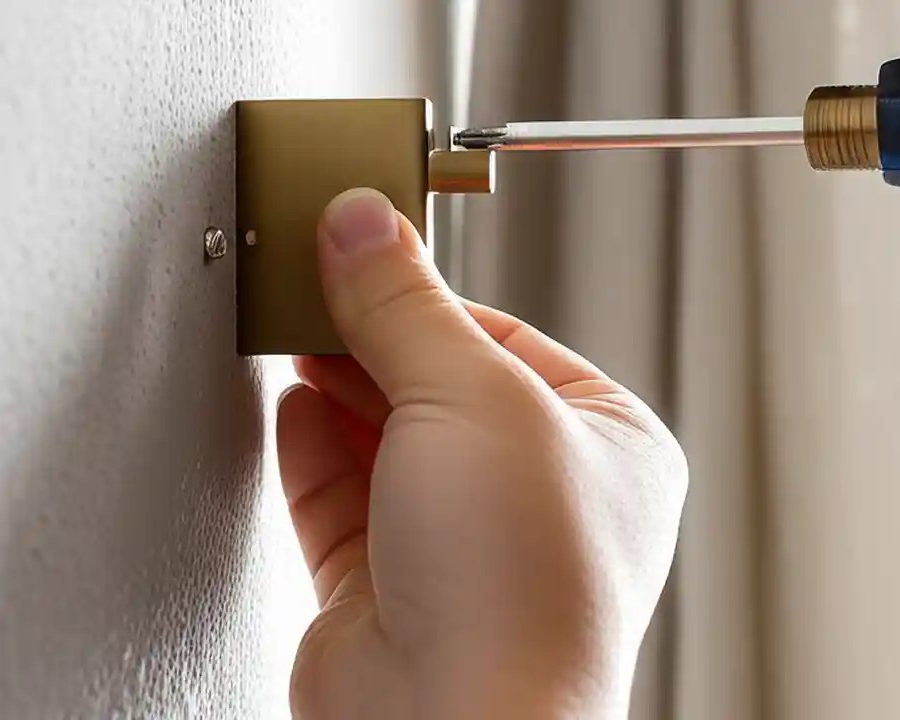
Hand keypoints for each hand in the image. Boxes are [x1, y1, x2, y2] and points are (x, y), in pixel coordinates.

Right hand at [276, 189, 686, 718]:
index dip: (430, 294)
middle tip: (312, 276)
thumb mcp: (473, 397)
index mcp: (607, 445)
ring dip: (338, 382)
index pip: (507, 338)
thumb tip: (364, 224)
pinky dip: (315, 445)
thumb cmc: (520, 587)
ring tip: (292, 322)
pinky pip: (346, 496)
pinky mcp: (390, 588)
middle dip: (375, 336)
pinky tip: (293, 401)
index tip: (363, 246)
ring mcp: (465, 546)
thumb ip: (406, 306)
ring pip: (389, 438)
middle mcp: (541, 498)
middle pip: (441, 384)